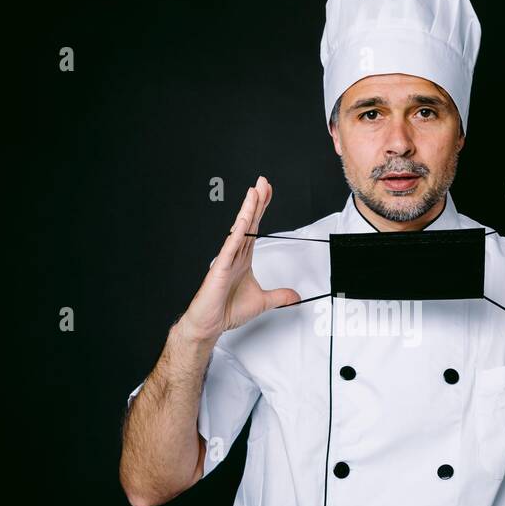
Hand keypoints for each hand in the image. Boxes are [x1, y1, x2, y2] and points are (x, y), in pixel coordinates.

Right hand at [178, 176, 300, 343]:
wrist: (210, 324)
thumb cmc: (227, 310)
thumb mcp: (263, 302)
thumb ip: (279, 296)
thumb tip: (295, 296)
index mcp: (243, 258)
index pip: (254, 228)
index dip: (261, 210)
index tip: (267, 193)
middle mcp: (234, 255)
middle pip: (248, 222)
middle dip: (256, 202)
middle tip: (262, 182)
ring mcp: (226, 259)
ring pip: (240, 230)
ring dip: (248, 210)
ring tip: (254, 192)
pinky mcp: (220, 268)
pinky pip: (230, 247)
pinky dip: (238, 233)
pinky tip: (244, 219)